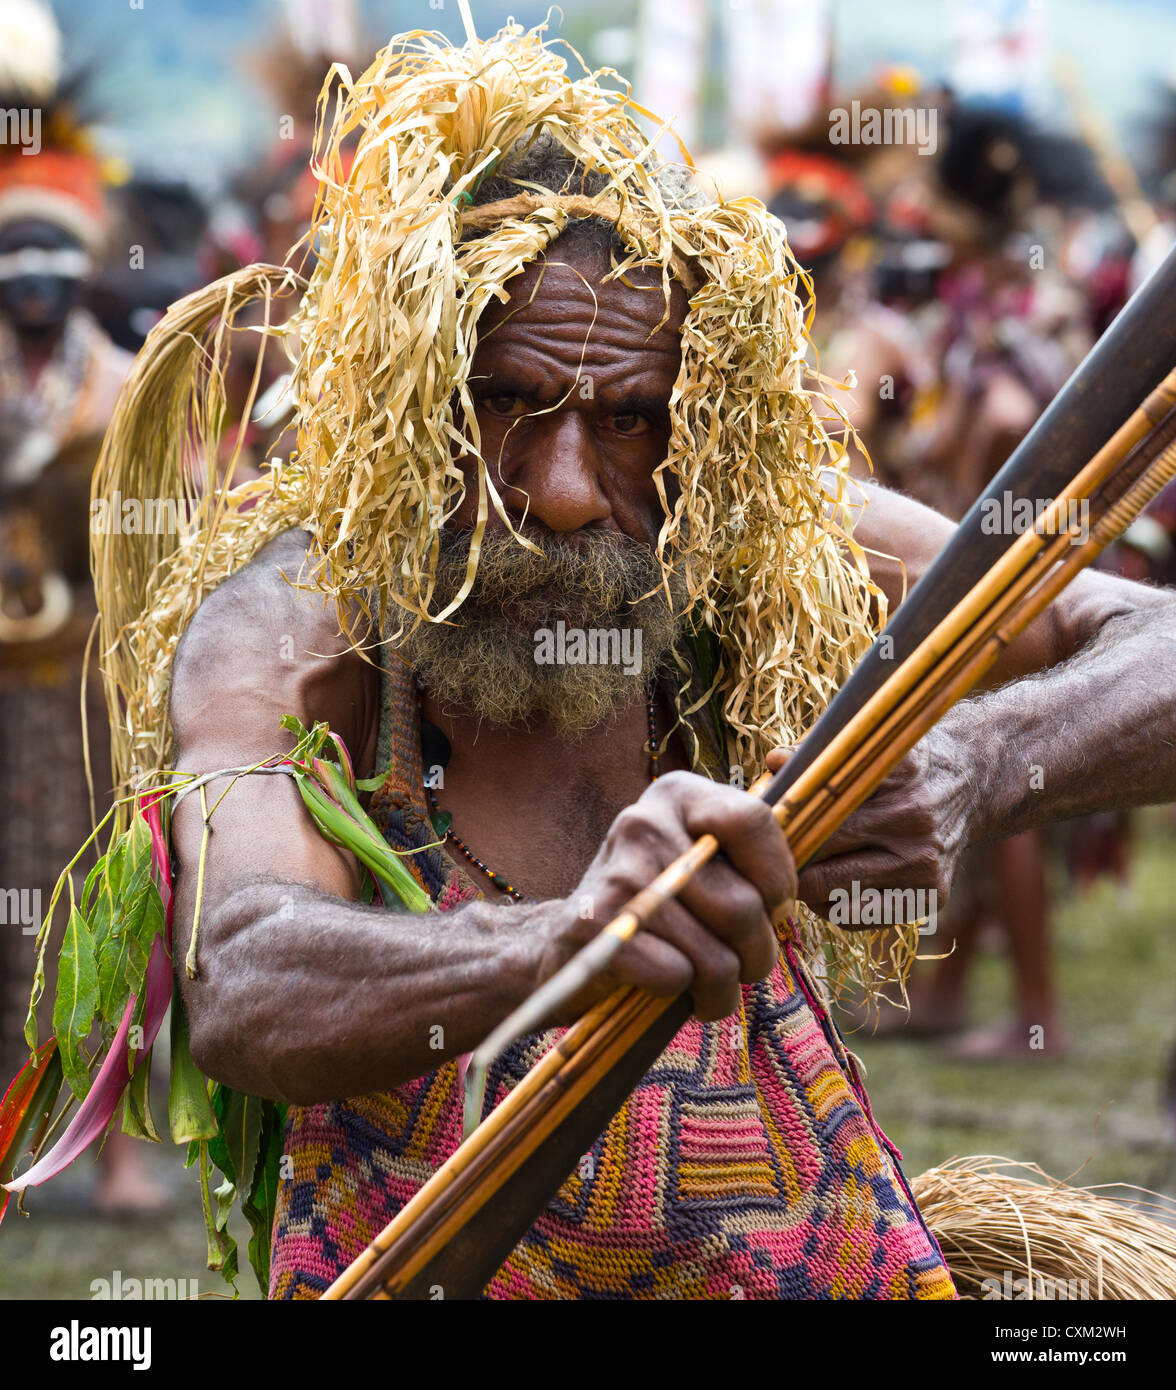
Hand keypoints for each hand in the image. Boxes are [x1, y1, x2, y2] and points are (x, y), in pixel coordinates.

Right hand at [537, 771, 796, 1022]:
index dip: (780, 877)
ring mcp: (616, 873)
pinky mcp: (594, 926)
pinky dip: (679, 994)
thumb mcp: (700, 859)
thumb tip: (817, 846)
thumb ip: (749, 850)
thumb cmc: (658, 906)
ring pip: (715, 954)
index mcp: (677, 794)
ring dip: (721, 987)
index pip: (755, 819)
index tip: (775, 908)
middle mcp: (643, 821)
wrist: (566, 944)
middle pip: (743, 905)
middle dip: (757, 954)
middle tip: (743, 965)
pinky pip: (675, 975)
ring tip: (706, 987)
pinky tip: (662, 987)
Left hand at [764, 728, 968, 921]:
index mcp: (895, 777)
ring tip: (800, 871)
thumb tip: (774, 763)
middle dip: (790, 857)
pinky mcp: (932, 896)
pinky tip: (831, 887)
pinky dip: (834, 907)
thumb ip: (819, 756)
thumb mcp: (869, 746)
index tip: (765, 825)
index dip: (785, 821)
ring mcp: (925, 865)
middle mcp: (914, 822)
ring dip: (807, 888)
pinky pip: (860, 917)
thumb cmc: (902, 765)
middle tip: (770, 854)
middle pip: (824, 855)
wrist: (971, 782)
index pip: (821, 808)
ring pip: (836, 895)